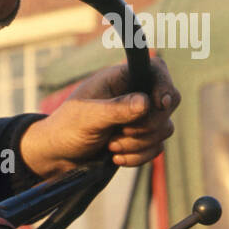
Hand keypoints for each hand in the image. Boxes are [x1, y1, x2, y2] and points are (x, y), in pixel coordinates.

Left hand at [19, 57, 180, 178]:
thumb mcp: (86, 117)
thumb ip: (115, 109)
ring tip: (110, 146)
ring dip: (138, 143)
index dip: (165, 85)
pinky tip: (115, 158)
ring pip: (165, 129)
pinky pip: (157, 148)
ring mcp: (141, 118)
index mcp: (121, 79)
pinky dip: (138, 156)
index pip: (157, 70)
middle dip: (147, 124)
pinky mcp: (142, 139)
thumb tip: (146, 102)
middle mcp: (134, 95)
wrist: (58, 157)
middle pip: (170, 102)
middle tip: (119, 132)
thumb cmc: (66, 129)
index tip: (160, 103)